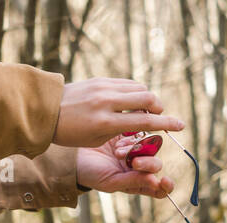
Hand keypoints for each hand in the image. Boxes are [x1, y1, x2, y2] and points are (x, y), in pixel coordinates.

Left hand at [52, 77, 183, 147]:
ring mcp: (104, 88)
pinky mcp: (100, 80)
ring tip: (142, 109)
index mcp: (106, 123)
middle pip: (147, 98)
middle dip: (158, 107)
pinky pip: (125, 83)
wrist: (46, 111)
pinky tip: (129, 100)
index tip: (180, 125)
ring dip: (146, 98)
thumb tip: (141, 119)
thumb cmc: (70, 133)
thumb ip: (120, 130)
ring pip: (138, 88)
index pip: (145, 122)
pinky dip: (133, 91)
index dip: (166, 124)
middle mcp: (107, 102)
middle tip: (158, 115)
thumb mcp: (95, 139)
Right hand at [75, 133, 174, 198]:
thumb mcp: (110, 182)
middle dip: (148, 163)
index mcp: (135, 184)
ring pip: (149, 148)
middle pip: (156, 165)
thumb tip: (155, 181)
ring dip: (136, 149)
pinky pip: (141, 133)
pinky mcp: (129, 136)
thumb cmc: (90, 174)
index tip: (164, 180)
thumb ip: (132, 182)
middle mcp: (138, 168)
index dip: (166, 186)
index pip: (158, 189)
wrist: (73, 155)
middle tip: (134, 163)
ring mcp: (135, 151)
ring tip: (118, 150)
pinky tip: (119, 139)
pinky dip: (133, 137)